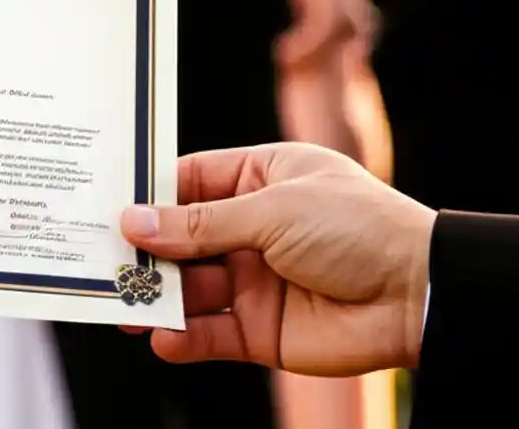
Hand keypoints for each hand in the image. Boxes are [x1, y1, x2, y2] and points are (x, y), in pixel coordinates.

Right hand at [120, 142, 433, 375]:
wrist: (420, 295)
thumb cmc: (357, 228)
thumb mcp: (272, 210)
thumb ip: (199, 223)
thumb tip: (134, 222)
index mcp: (261, 179)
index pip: (189, 182)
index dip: (148, 194)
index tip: (103, 203)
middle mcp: (252, 228)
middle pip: (179, 239)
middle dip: (142, 252)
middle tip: (98, 261)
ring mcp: (254, 280)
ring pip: (188, 289)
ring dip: (155, 297)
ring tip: (122, 306)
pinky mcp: (259, 330)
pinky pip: (209, 334)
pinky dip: (183, 338)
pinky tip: (164, 337)